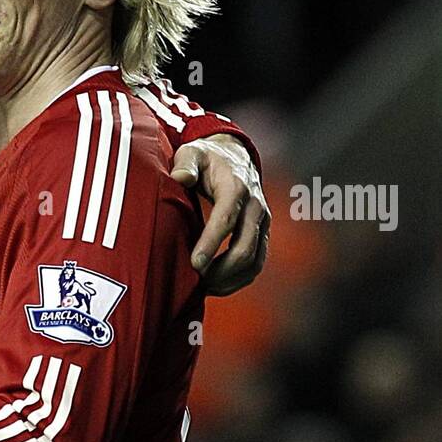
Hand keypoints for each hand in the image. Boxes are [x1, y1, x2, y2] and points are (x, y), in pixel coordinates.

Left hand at [170, 134, 270, 295]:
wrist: (234, 156)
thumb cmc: (206, 158)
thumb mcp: (192, 153)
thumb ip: (185, 164)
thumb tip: (180, 177)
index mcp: (236, 187)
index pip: (226, 219)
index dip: (211, 243)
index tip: (194, 264)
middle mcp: (255, 206)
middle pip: (245, 246)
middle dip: (221, 269)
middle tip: (195, 281)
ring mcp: (262, 222)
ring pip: (255, 260)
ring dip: (230, 279)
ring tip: (204, 288)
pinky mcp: (262, 234)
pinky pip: (256, 263)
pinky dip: (238, 280)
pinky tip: (216, 286)